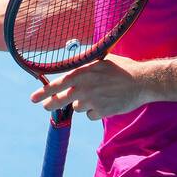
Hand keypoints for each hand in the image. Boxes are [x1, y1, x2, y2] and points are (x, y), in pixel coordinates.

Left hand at [30, 55, 151, 119]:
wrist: (143, 81)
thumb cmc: (122, 68)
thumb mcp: (101, 61)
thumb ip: (84, 66)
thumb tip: (71, 65)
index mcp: (82, 74)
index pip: (57, 84)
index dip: (44, 92)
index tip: (33, 98)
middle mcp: (84, 88)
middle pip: (60, 100)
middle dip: (51, 104)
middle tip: (45, 106)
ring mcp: (93, 101)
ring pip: (78, 107)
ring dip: (83, 104)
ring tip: (98, 95)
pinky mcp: (102, 112)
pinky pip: (91, 115)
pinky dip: (96, 112)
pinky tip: (106, 103)